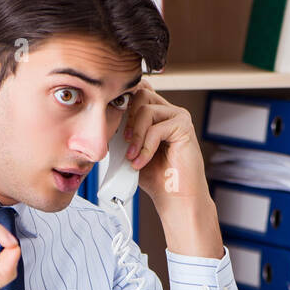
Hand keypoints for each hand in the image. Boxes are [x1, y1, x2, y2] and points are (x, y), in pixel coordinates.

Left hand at [120, 80, 223, 258]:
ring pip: (146, 110)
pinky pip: (157, 129)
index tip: (110, 123)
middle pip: (140, 95)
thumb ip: (122, 133)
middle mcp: (167, 111)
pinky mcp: (184, 127)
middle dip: (125, 118)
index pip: (137, 91)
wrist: (175, 197)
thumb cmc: (155, 177)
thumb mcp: (130, 150)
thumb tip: (104, 122)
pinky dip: (145, 147)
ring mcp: (177, 117)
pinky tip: (141, 162)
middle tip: (122, 141)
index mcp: (154, 113)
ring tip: (132, 157)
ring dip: (134, 136)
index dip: (122, 101)